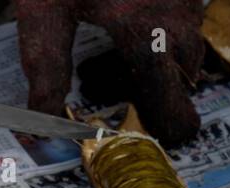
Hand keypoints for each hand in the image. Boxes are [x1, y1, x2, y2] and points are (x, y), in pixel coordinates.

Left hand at [16, 0, 203, 146]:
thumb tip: (43, 120)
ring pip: (186, 48)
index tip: (155, 132)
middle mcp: (178, 15)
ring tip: (118, 42)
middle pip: (182, 79)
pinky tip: (128, 14)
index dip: (166, 125)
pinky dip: (160, 29)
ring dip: (159, 58)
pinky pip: (183, 19)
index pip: (171, 102)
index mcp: (145, 29)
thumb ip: (46, 66)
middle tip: (117, 81)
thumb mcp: (44, 9)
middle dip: (156, 89)